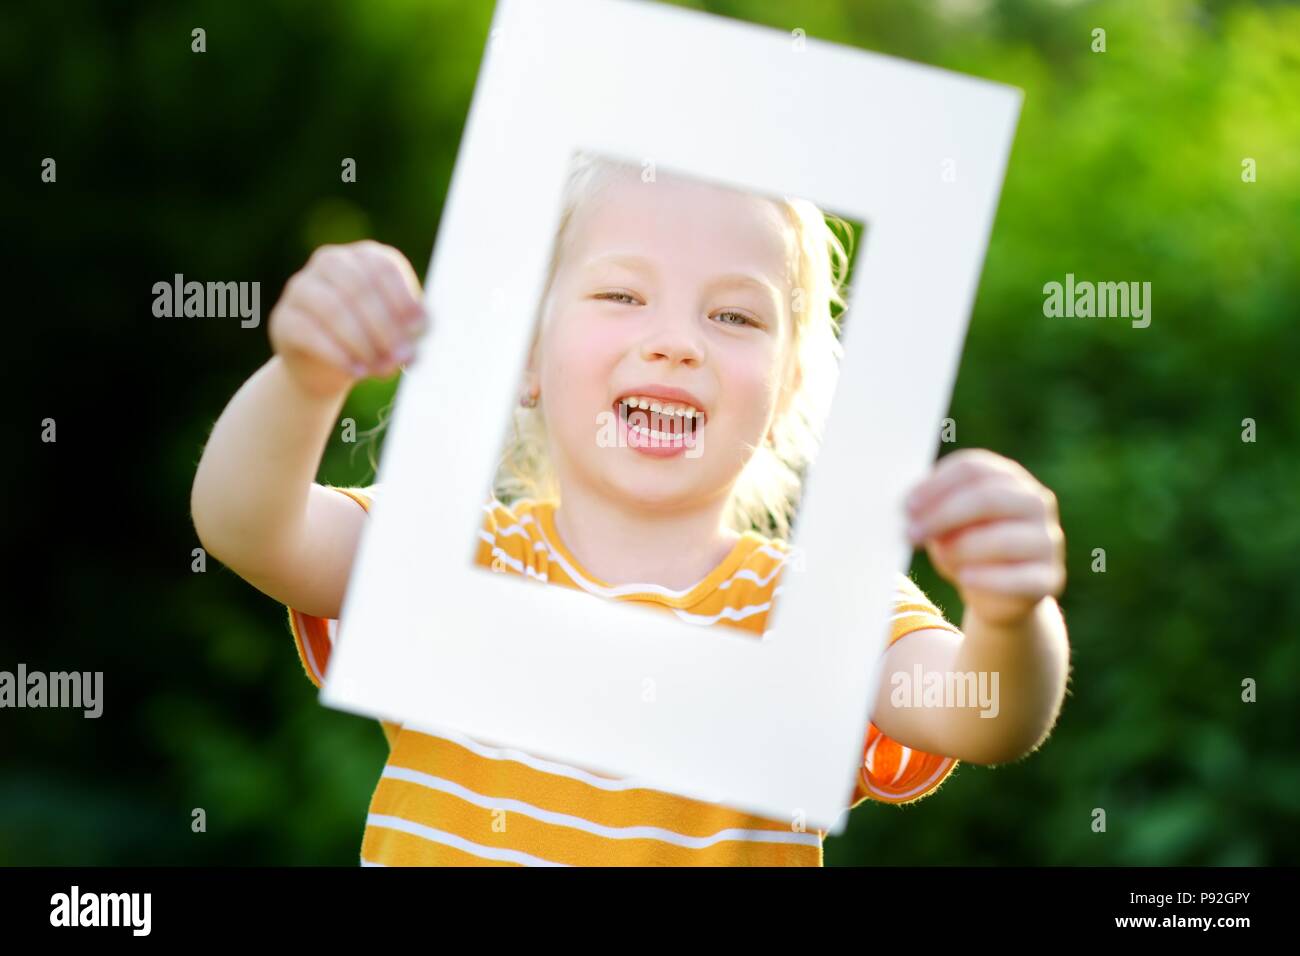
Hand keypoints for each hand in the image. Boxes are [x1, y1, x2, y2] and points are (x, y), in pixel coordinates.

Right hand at [269, 240, 427, 397]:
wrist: (327, 367)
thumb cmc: (372, 342)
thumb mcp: (396, 335)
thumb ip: (406, 338)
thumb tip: (410, 353)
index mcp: (364, 257)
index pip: (383, 268)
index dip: (403, 298)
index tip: (419, 328)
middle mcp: (330, 262)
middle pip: (359, 287)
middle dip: (385, 326)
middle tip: (402, 357)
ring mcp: (301, 287)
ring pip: (332, 308)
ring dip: (362, 342)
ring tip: (380, 368)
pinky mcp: (283, 318)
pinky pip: (309, 332)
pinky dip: (337, 354)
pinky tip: (355, 372)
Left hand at [904, 449, 1065, 626]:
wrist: (997, 594)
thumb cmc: (965, 547)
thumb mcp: (944, 525)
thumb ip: (930, 511)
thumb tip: (908, 506)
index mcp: (1007, 478)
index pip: (972, 468)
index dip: (936, 485)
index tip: (907, 506)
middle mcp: (1034, 502)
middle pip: (987, 497)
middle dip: (943, 515)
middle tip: (911, 534)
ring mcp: (1048, 540)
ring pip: (1004, 538)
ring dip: (962, 548)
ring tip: (940, 557)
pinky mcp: (1049, 578)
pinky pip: (1020, 578)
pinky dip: (988, 578)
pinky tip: (964, 579)